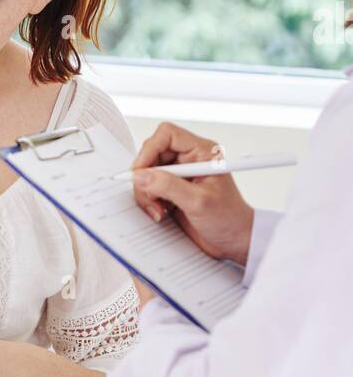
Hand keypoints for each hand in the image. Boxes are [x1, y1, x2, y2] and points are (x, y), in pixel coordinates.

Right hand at [130, 122, 255, 266]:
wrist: (234, 241)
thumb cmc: (229, 219)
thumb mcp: (198, 202)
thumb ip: (168, 186)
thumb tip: (142, 175)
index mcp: (202, 152)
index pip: (167, 135)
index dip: (150, 150)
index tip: (141, 171)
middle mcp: (190, 160)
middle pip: (152, 154)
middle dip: (146, 177)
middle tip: (150, 196)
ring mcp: (180, 175)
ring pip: (148, 172)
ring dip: (147, 192)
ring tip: (159, 209)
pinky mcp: (173, 190)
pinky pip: (150, 187)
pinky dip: (149, 200)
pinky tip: (161, 212)